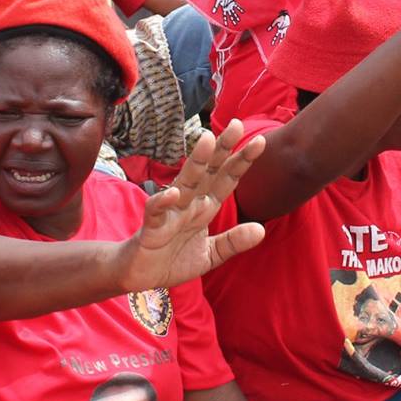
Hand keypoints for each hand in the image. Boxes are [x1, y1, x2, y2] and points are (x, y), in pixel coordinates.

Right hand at [114, 122, 266, 291]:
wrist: (140, 276)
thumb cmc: (173, 259)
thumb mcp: (210, 255)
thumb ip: (233, 242)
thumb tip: (261, 230)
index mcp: (205, 207)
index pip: (226, 180)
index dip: (241, 162)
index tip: (259, 142)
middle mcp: (189, 204)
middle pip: (208, 172)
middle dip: (222, 149)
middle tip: (237, 124)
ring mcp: (170, 213)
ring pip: (185, 183)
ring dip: (196, 162)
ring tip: (207, 140)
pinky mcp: (151, 228)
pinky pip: (156, 211)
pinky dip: (163, 202)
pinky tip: (173, 193)